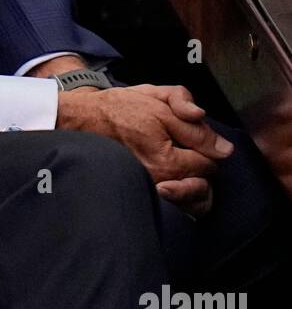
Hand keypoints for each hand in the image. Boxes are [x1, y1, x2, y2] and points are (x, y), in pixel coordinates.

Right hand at [57, 83, 232, 215]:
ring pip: (192, 201)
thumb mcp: (160, 103)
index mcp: (169, 161)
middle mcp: (162, 182)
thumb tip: (223, 148)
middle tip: (191, 149)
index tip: (193, 134)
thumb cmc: (120, 109)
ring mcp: (152, 191)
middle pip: (205, 186)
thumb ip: (194, 123)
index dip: (207, 145)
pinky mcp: (144, 194)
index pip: (211, 163)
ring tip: (185, 165)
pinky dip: (181, 195)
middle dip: (203, 166)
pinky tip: (174, 179)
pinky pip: (175, 205)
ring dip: (195, 184)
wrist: (85, 119)